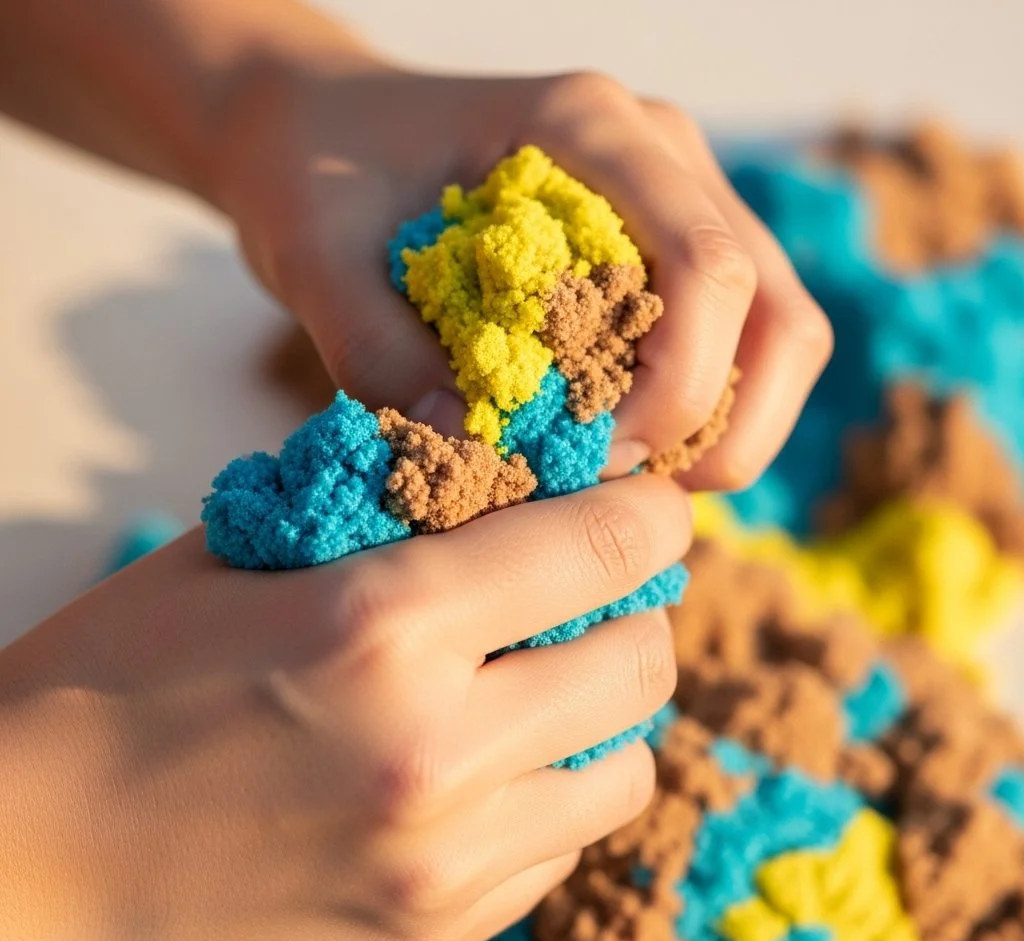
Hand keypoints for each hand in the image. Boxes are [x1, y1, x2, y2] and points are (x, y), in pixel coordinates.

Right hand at [0, 475, 689, 940]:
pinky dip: (556, 786)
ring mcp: (445, 859)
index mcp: (386, 620)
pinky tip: (492, 761)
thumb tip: (529, 485)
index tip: (649, 504)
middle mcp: (437, 747)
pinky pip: (565, 842)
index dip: (649, 511)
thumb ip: (403, 513)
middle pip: (642, 661)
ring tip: (543, 679)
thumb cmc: (125, 670)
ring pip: (626, 765)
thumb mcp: (260, 550)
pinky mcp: (434, 928)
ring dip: (605, 707)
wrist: (31, 843)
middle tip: (590, 591)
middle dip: (635, 607)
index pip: (599, 544)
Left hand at [209, 49, 831, 480]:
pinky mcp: (658, 254)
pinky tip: (619, 449)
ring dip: (721, 428)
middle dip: (719, 424)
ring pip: (774, 332)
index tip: (593, 457)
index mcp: (589, 129)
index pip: (708, 265)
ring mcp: (672, 203)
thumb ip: (379, 351)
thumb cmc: (319, 174)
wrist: (320, 132)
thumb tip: (470, 454)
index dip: (677, 386)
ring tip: (625, 478)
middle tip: (622, 491)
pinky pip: (730, 345)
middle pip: (775, 309)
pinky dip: (695, 415)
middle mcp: (658, 159)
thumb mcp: (318, 254)